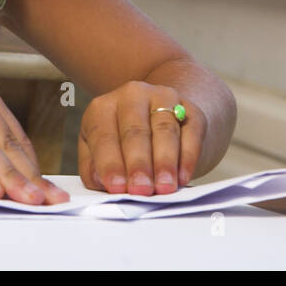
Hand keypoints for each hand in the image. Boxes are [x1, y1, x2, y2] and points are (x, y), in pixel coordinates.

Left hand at [78, 80, 203, 194]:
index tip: (116, 188)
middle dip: (138, 164)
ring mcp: (163, 98)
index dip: (109, 163)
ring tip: (164, 187)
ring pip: (164, 130)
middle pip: (135, 131)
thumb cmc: (122, 146)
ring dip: (164, 162)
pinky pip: (191, 132)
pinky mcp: (191, 109)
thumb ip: (94, 168)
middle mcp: (132, 96)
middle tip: (141, 189)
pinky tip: (182, 177)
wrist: (161, 126)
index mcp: (102, 108)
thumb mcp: (98, 154)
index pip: (103, 136)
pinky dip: (188, 157)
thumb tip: (101, 179)